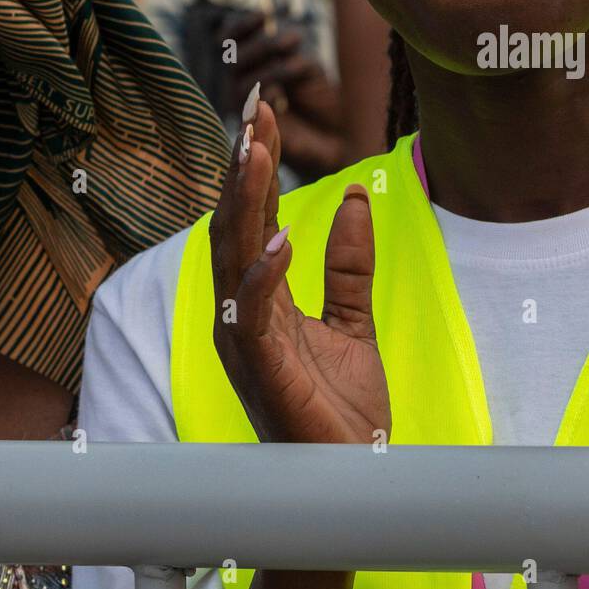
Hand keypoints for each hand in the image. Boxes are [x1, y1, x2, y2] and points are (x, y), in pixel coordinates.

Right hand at [208, 96, 390, 445]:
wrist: (355, 479)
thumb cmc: (342, 409)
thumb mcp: (354, 320)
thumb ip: (349, 264)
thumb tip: (354, 197)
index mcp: (259, 300)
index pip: (252, 219)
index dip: (257, 166)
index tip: (265, 113)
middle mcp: (241, 315)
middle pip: (234, 226)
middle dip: (243, 166)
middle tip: (254, 109)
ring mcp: (246, 343)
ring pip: (232, 258)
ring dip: (243, 202)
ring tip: (254, 149)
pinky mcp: (263, 373)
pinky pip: (254, 315)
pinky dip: (263, 275)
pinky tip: (282, 238)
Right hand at [223, 10, 346, 180]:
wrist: (337, 137)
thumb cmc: (322, 100)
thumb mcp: (306, 67)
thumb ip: (287, 52)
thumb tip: (282, 36)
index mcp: (250, 67)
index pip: (230, 40)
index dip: (242, 26)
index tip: (264, 15)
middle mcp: (241, 86)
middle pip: (235, 57)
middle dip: (264, 45)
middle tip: (294, 42)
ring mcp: (245, 109)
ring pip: (243, 79)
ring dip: (275, 68)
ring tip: (300, 68)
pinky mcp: (254, 129)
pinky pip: (253, 104)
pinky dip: (270, 93)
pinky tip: (284, 97)